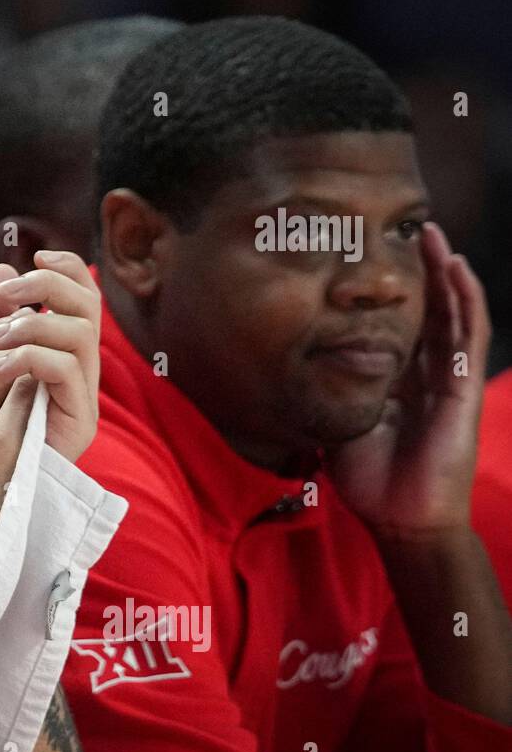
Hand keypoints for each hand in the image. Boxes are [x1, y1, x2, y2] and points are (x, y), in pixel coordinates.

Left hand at [0, 250, 101, 461]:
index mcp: (60, 351)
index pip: (81, 295)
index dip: (64, 268)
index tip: (32, 256)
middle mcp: (79, 369)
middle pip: (87, 307)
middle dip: (47, 287)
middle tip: (7, 293)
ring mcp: (82, 395)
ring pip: (78, 333)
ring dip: (32, 325)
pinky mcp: (79, 420)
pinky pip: (65, 368)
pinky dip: (30, 358)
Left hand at [330, 223, 489, 538]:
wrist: (401, 520)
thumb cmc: (369, 481)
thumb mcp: (336, 424)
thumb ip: (324, 395)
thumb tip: (284, 369)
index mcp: (396, 383)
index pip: (396, 329)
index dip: (390, 297)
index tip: (370, 263)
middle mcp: (424, 375)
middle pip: (428, 312)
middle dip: (421, 272)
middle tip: (406, 231)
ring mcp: (447, 379)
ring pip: (452, 314)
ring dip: (446, 273)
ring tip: (433, 235)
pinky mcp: (461, 388)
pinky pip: (467, 335)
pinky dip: (465, 299)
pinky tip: (457, 268)